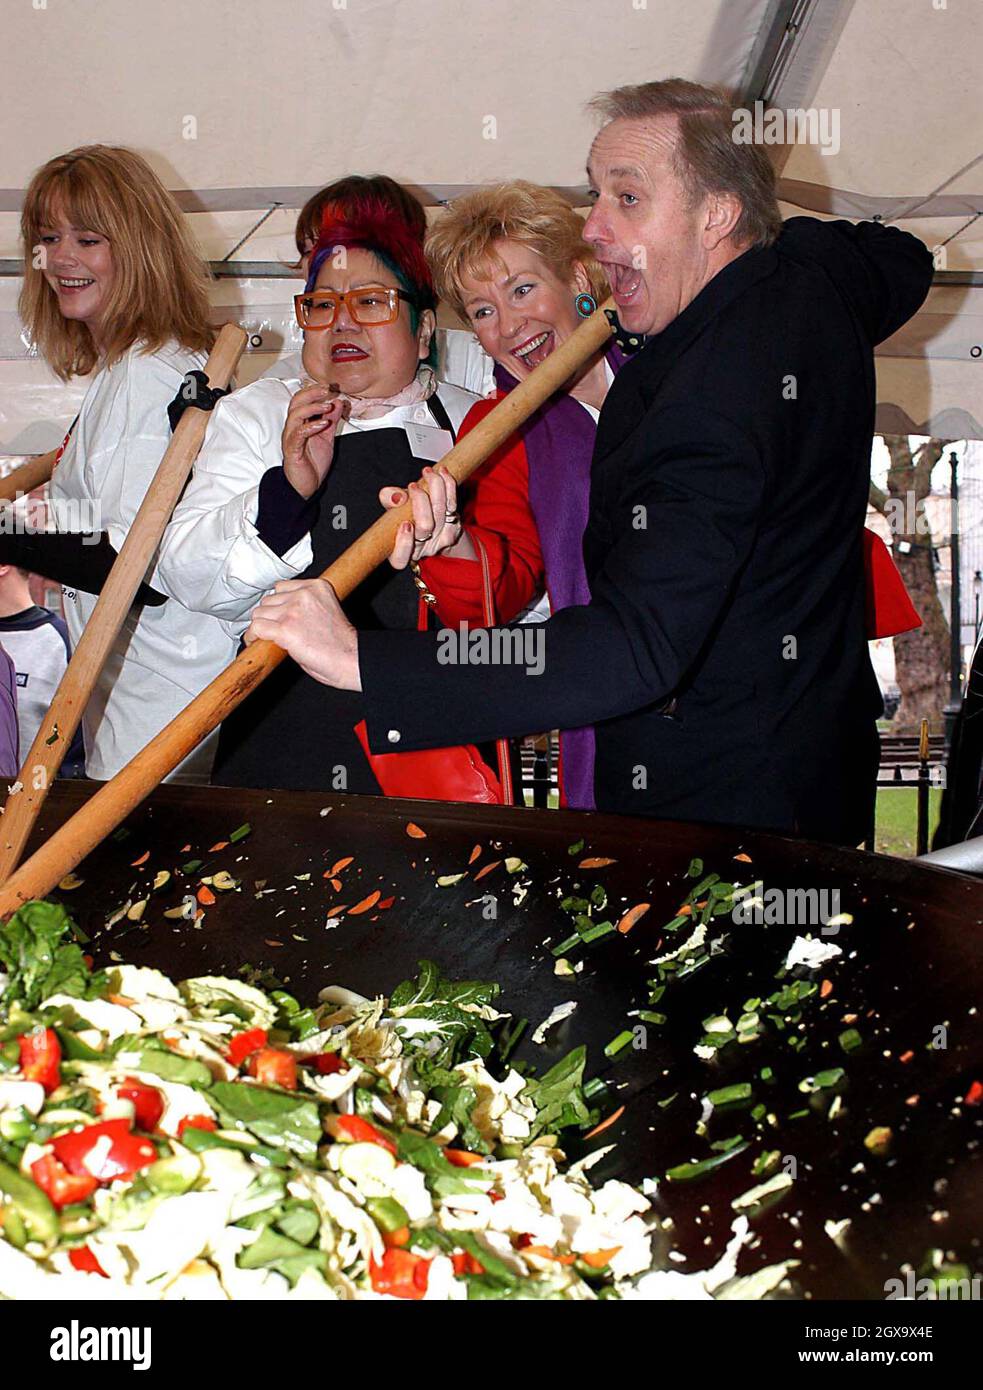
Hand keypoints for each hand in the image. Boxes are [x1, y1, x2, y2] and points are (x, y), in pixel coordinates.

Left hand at [244, 578, 360, 690]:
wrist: (352, 659)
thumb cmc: (342, 643)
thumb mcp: (326, 611)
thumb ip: (304, 606)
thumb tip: (281, 614)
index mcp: (317, 587)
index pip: (282, 587)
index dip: (278, 604)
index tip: (279, 615)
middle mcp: (304, 595)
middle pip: (268, 600)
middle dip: (270, 615)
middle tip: (276, 629)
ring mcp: (293, 611)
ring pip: (259, 613)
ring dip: (262, 625)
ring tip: (270, 637)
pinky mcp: (285, 628)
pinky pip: (256, 628)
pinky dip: (253, 636)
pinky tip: (257, 642)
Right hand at [281, 385, 345, 499]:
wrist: (305, 486)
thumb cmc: (311, 462)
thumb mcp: (326, 437)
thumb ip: (331, 420)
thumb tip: (338, 403)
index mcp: (300, 423)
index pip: (302, 400)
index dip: (314, 390)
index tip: (329, 385)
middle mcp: (293, 428)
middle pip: (296, 402)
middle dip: (311, 393)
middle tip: (327, 389)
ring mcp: (291, 438)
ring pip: (295, 415)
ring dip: (312, 408)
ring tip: (327, 406)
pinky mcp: (292, 450)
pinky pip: (298, 435)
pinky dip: (311, 427)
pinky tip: (323, 424)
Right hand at [380, 464, 475, 569]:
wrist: (429, 520)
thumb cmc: (405, 515)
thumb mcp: (392, 508)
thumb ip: (389, 501)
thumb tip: (396, 496)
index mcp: (400, 550)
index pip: (400, 558)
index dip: (403, 544)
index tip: (405, 524)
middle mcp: (421, 548)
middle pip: (425, 527)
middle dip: (420, 502)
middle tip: (413, 486)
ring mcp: (440, 539)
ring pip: (441, 512)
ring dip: (435, 487)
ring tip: (427, 473)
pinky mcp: (454, 528)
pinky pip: (453, 504)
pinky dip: (448, 485)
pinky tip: (442, 473)